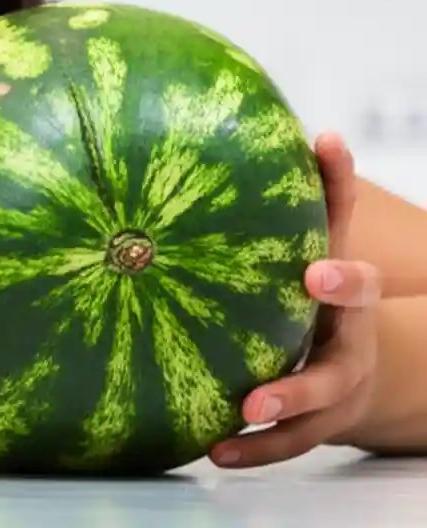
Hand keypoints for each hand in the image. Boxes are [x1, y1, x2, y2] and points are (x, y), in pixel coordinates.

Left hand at [211, 132, 378, 467]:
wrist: (365, 366)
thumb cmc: (326, 290)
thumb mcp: (329, 243)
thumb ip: (327, 194)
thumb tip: (318, 127)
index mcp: (349, 300)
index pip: (357, 286)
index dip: (342, 281)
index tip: (315, 273)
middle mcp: (348, 347)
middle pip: (339, 361)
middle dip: (306, 372)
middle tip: (270, 371)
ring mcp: (334, 391)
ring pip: (315, 409)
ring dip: (282, 411)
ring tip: (243, 413)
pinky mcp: (313, 426)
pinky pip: (286, 445)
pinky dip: (251, 450)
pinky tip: (213, 451)